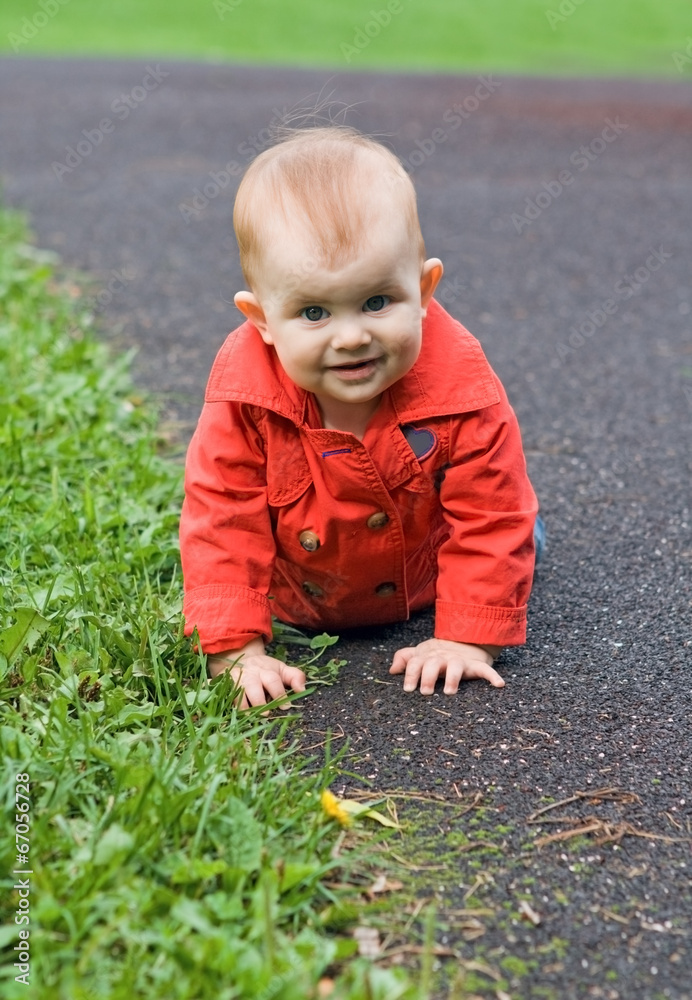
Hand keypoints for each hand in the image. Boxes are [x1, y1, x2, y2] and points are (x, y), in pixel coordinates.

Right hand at [208, 637, 305, 709]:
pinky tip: (235, 715)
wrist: (239, 659)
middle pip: (254, 686)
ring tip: (249, 716)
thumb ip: (295, 676)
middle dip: (259, 700)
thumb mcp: (281, 669)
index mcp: (266, 671)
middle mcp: (251, 676)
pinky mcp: (226, 687)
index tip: (286, 707)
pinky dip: (230, 705)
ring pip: (238, 692)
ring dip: (243, 705)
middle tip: (266, 714)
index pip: (273, 680)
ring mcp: (237, 681)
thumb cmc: (265, 669)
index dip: (279, 693)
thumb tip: (302, 690)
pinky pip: (227, 696)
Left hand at [389, 638, 504, 695]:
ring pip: (456, 667)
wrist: (464, 641)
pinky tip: (499, 684)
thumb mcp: (420, 654)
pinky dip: (493, 676)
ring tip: (450, 692)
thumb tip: (392, 670)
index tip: (408, 689)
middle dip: (428, 676)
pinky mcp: (476, 665)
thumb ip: (405, 659)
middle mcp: (442, 658)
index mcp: (427, 657)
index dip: (411, 674)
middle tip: (426, 692)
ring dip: (453, 678)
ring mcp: (459, 661)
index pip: (416, 662)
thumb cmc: (437, 654)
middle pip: (433, 664)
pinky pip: (485, 669)